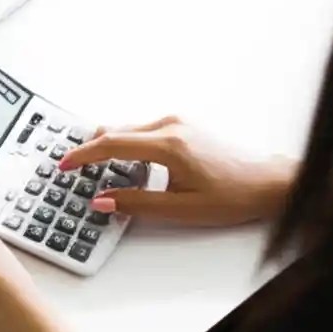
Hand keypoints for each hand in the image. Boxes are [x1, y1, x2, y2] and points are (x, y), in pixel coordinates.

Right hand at [58, 115, 296, 225]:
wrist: (269, 182)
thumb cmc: (234, 195)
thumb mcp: (182, 209)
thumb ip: (137, 204)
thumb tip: (102, 201)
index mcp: (168, 145)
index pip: (111, 144)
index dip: (82, 156)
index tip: (64, 165)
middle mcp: (170, 125)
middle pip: (114, 131)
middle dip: (90, 150)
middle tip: (72, 169)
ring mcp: (176, 122)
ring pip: (126, 129)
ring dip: (109, 147)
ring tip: (98, 172)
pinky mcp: (181, 125)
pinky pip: (140, 129)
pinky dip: (126, 144)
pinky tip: (127, 165)